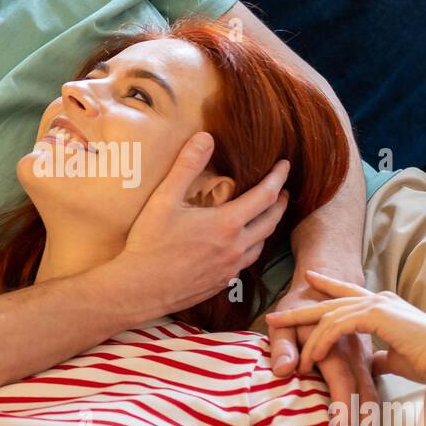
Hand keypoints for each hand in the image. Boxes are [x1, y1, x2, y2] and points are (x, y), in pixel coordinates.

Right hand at [122, 133, 290, 313]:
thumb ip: (187, 166)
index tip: (285, 165)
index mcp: (227, 224)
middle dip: (280, 202)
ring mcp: (230, 269)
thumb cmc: (150, 243)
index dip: (278, 177)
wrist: (140, 288)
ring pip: (261, 245)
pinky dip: (253, 247)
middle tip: (282, 189)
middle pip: (271, 221)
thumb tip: (205, 137)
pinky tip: (242, 244)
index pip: (266, 196)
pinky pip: (246, 262)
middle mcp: (236, 248)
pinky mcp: (221, 283)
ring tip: (266, 215)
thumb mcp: (164, 199)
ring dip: (268, 226)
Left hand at [266, 268, 425, 425]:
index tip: (309, 279)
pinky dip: (322, 341)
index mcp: (384, 306)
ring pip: (329, 315)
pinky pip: (337, 325)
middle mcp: (379, 299)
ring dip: (308, 337)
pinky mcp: (376, 315)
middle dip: (301, 308)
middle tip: (274, 316)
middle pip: (330, 301)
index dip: (327, 286)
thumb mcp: (396, 356)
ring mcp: (377, 304)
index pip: (348, 293)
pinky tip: (312, 357)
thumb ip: (380, 355)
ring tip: (294, 356)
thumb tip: (371, 362)